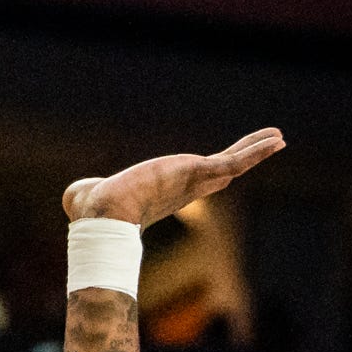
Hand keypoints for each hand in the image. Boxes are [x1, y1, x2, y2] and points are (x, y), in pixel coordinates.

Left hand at [63, 128, 282, 225]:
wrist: (104, 213)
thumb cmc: (92, 210)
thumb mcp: (92, 196)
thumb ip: (85, 194)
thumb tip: (72, 199)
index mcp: (166, 191)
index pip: (195, 181)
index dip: (211, 175)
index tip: (225, 171)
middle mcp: (185, 187)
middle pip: (221, 171)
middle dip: (242, 160)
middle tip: (265, 149)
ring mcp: (195, 180)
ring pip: (234, 164)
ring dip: (256, 150)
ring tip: (279, 139)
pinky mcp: (199, 171)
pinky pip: (235, 161)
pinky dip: (256, 151)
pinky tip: (276, 141)